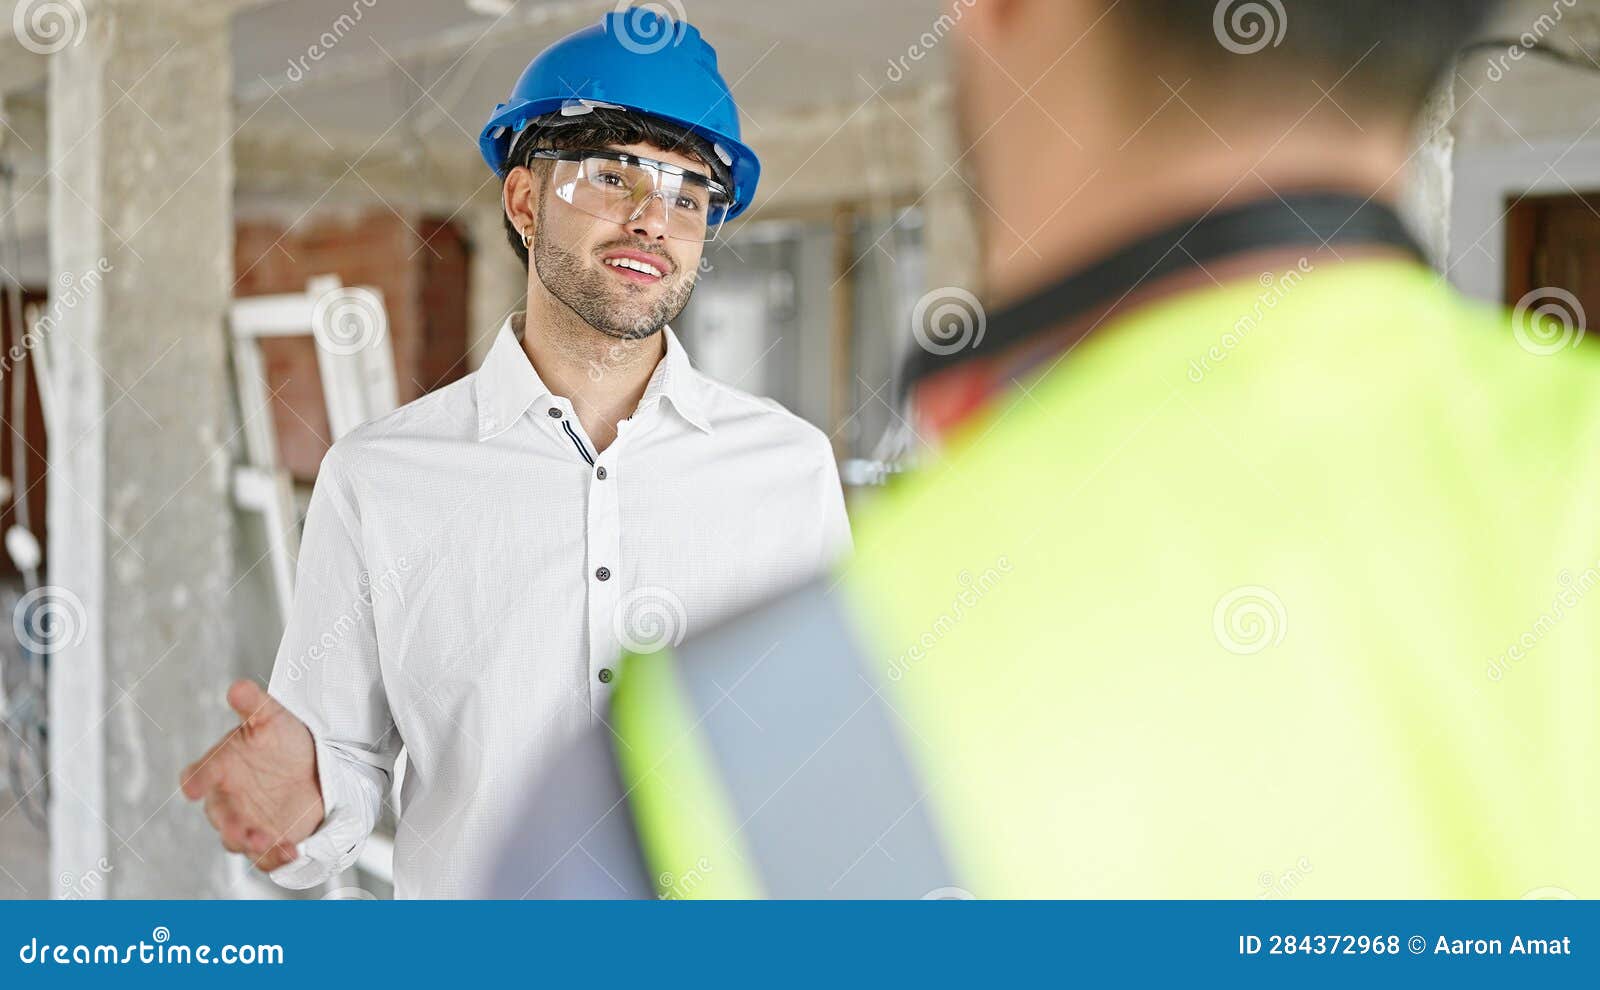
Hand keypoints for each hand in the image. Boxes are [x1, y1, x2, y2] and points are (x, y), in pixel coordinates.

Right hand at [180, 680, 324, 872]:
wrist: (314, 765)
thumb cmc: (282, 740)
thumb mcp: (271, 718)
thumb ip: (253, 705)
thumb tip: (238, 687)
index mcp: (220, 769)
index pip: (198, 776)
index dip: (196, 781)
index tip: (195, 787)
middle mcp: (228, 801)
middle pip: (219, 817)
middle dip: (229, 824)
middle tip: (241, 828)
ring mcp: (247, 823)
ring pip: (239, 841)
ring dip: (252, 844)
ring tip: (268, 840)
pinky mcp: (269, 840)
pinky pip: (266, 855)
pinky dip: (276, 857)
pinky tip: (292, 851)